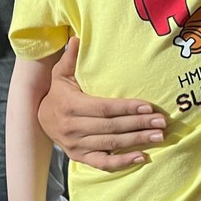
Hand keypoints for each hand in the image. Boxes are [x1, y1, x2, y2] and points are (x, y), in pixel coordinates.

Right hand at [38, 37, 166, 170]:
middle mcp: (73, 127)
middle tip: (162, 122)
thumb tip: (77, 38)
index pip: (104, 108)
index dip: (127, 108)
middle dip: (139, 124)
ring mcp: (77, 145)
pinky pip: (103, 163)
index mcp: (71, 105)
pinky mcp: (80, 157)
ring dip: (137, 141)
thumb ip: (71, 58)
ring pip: (111, 144)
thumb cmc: (57, 94)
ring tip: (159, 136)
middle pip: (112, 127)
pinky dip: (122, 162)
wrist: (39, 120)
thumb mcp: (61, 75)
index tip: (149, 106)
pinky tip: (141, 157)